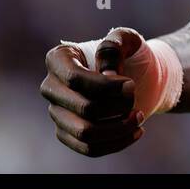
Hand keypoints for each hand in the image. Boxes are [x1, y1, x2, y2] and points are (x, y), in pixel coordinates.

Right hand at [40, 28, 145, 156]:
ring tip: (138, 117)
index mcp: (59, 59)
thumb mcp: (129, 40)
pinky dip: (117, 143)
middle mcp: (51, 87)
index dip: (106, 86)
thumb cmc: (130, 54)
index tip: (131, 84)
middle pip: (83, 107)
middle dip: (117, 106)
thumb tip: (105, 73)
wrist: (138, 76)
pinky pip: (89, 148)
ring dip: (119, 128)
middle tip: (136, 96)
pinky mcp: (69, 134)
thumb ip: (116, 45)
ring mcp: (58, 113)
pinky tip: (137, 131)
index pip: (74, 78)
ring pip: (85, 133)